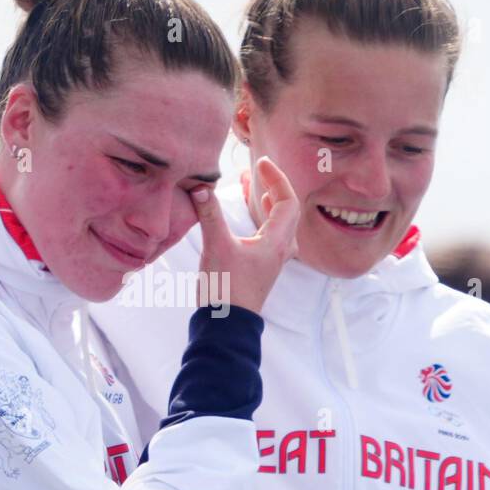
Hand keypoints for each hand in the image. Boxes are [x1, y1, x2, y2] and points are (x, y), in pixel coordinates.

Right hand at [192, 156, 298, 315]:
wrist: (226, 326)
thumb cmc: (226, 290)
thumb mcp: (216, 247)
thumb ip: (210, 215)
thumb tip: (201, 187)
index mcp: (278, 242)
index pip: (288, 200)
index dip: (277, 179)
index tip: (262, 163)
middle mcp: (281, 250)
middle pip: (287, 210)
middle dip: (271, 187)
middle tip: (254, 172)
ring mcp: (273, 260)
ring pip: (279, 223)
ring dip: (267, 203)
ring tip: (251, 188)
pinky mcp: (262, 268)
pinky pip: (270, 235)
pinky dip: (262, 219)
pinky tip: (250, 217)